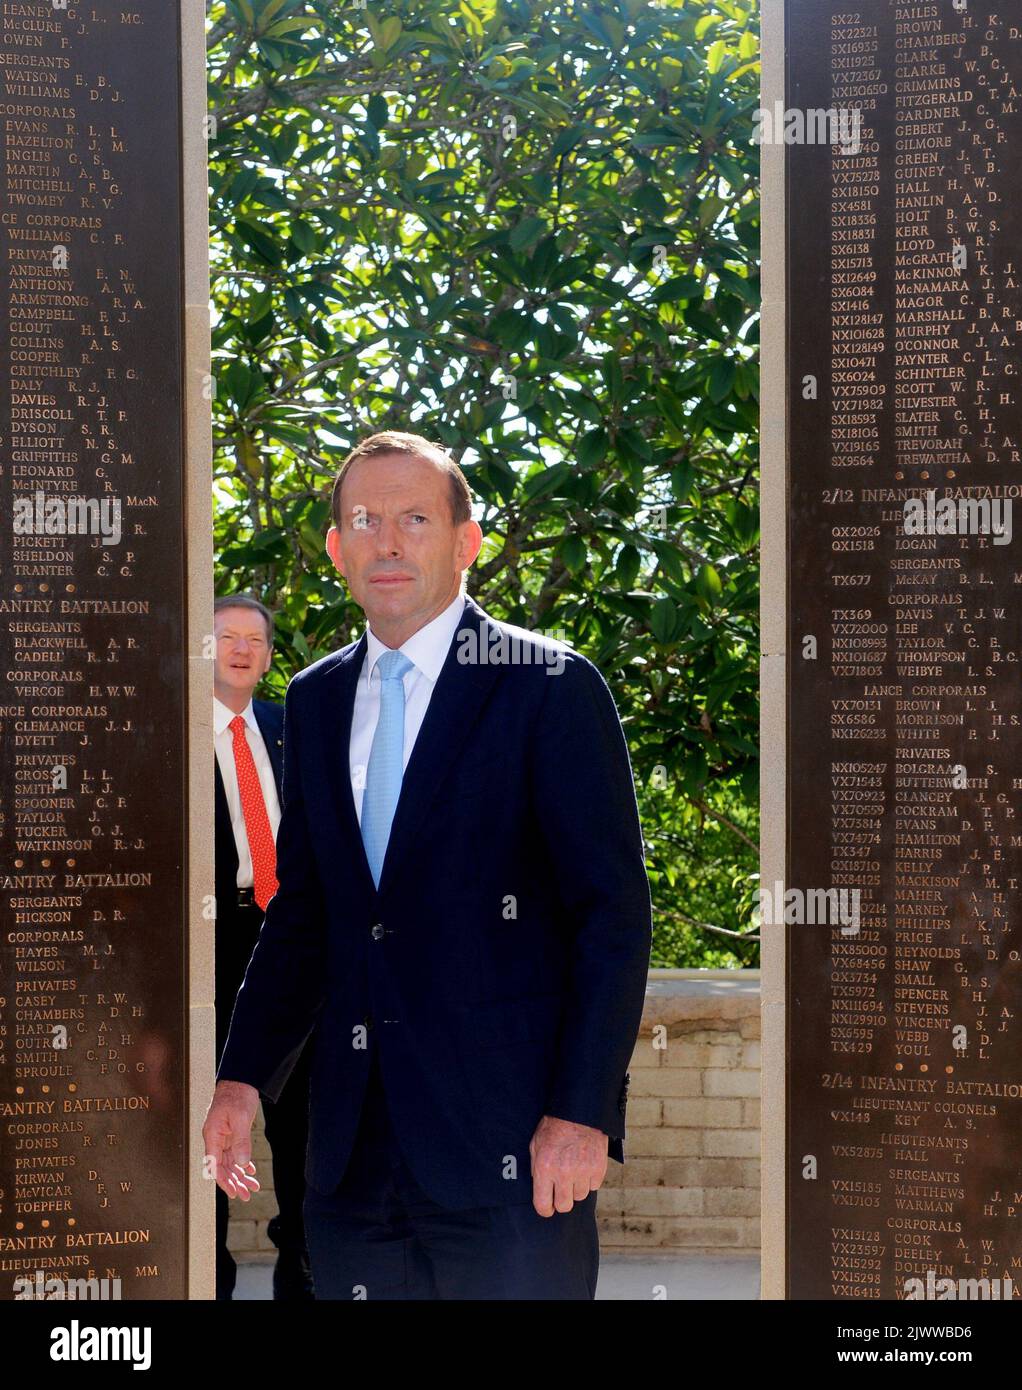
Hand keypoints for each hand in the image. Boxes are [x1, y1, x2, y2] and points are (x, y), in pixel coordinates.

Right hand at [203, 1080, 261, 1200]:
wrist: (240, 1080)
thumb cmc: (237, 1096)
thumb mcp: (240, 1117)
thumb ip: (241, 1141)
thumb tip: (241, 1163)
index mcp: (212, 1136)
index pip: (215, 1165)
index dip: (224, 1181)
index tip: (236, 1193)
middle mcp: (215, 1139)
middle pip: (223, 1167)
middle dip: (235, 1182)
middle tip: (248, 1196)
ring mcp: (223, 1137)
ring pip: (230, 1162)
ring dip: (241, 1175)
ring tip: (254, 1187)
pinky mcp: (232, 1134)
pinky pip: (235, 1153)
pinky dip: (243, 1163)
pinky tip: (251, 1171)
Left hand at [529, 1114, 607, 1216]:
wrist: (579, 1111)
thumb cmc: (555, 1126)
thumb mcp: (536, 1145)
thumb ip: (536, 1169)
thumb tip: (540, 1188)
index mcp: (545, 1168)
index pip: (543, 1204)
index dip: (544, 1209)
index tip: (547, 1207)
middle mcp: (564, 1173)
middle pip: (564, 1206)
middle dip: (561, 1200)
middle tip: (561, 1190)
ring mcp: (583, 1171)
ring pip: (580, 1197)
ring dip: (576, 1188)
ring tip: (573, 1171)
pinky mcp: (598, 1168)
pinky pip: (593, 1186)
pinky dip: (589, 1180)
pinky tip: (584, 1166)